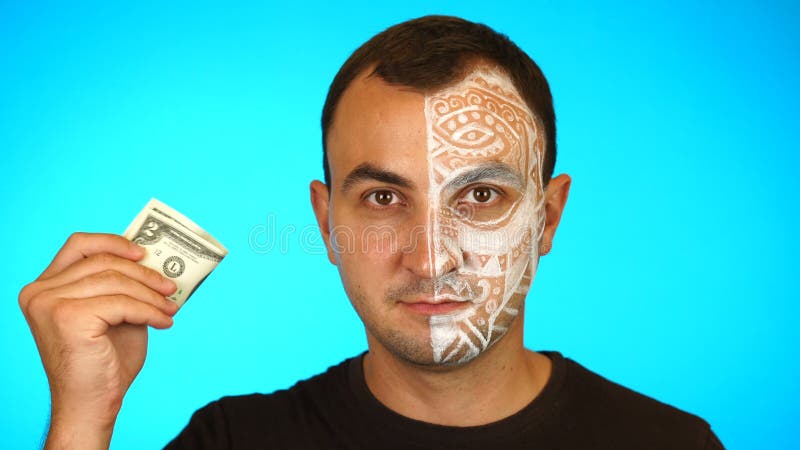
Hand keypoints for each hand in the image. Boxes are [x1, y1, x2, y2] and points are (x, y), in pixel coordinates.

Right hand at [19, 232, 178, 448]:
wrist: (93, 402)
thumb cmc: (104, 360)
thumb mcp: (114, 312)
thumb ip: (122, 286)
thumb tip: (155, 261)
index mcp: (45, 287)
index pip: (78, 245)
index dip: (113, 242)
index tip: (144, 253)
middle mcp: (40, 292)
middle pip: (104, 262)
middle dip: (144, 273)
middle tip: (171, 287)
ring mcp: (50, 303)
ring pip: (116, 281)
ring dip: (151, 294)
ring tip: (171, 308)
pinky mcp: (68, 317)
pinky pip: (122, 303)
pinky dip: (149, 311)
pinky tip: (163, 323)